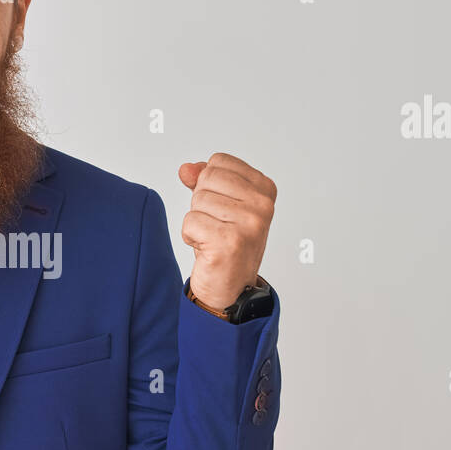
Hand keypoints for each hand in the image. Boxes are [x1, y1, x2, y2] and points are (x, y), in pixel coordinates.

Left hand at [177, 152, 275, 310]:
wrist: (229, 287)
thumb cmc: (225, 243)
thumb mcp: (219, 203)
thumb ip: (203, 180)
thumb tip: (186, 169)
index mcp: (265, 188)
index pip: (219, 162)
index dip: (209, 184)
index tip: (222, 208)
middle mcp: (263, 204)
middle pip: (207, 179)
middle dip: (201, 203)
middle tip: (216, 226)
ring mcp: (249, 223)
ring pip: (197, 201)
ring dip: (197, 222)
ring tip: (213, 238)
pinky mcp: (230, 242)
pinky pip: (190, 222)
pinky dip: (191, 237)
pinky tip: (208, 249)